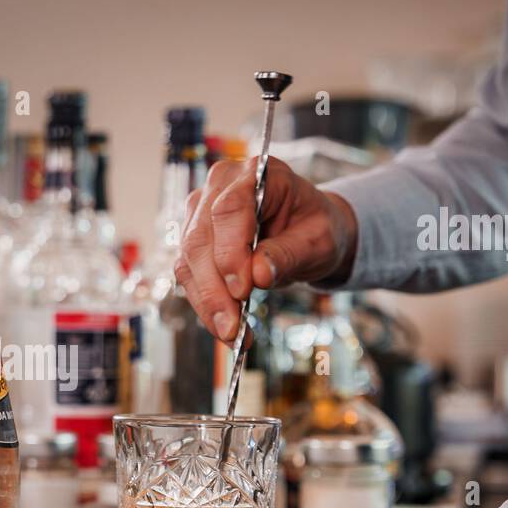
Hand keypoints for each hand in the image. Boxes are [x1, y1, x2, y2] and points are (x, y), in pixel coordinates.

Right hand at [173, 157, 358, 341]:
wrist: (308, 232)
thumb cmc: (316, 228)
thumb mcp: (319, 241)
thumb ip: (289, 254)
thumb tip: (258, 274)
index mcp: (256, 174)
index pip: (229, 209)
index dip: (230, 251)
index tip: (242, 289)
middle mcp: (220, 188)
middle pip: (201, 238)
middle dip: (214, 288)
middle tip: (233, 326)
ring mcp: (201, 213)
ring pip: (189, 261)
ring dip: (207, 302)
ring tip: (231, 334)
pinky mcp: (193, 241)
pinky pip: (189, 276)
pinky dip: (205, 305)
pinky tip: (224, 327)